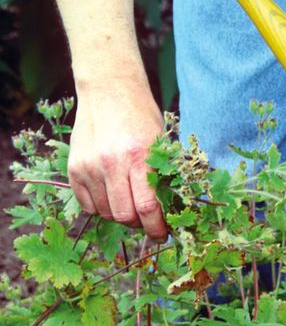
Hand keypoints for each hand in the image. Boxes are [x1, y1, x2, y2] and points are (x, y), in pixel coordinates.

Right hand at [67, 78, 168, 241]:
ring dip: (121, 216)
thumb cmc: (143, 118)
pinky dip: (102, 208)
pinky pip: (88, 205)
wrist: (110, 91)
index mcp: (139, 157)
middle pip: (125, 216)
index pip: (148, 207)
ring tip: (131, 205)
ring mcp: (89, 166)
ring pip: (106, 213)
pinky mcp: (74, 167)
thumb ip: (163, 177)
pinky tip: (113, 197)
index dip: (157, 228)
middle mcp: (111, 163)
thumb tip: (171, 213)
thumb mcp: (161, 144)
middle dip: (140, 225)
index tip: (163, 235)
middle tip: (148, 221)